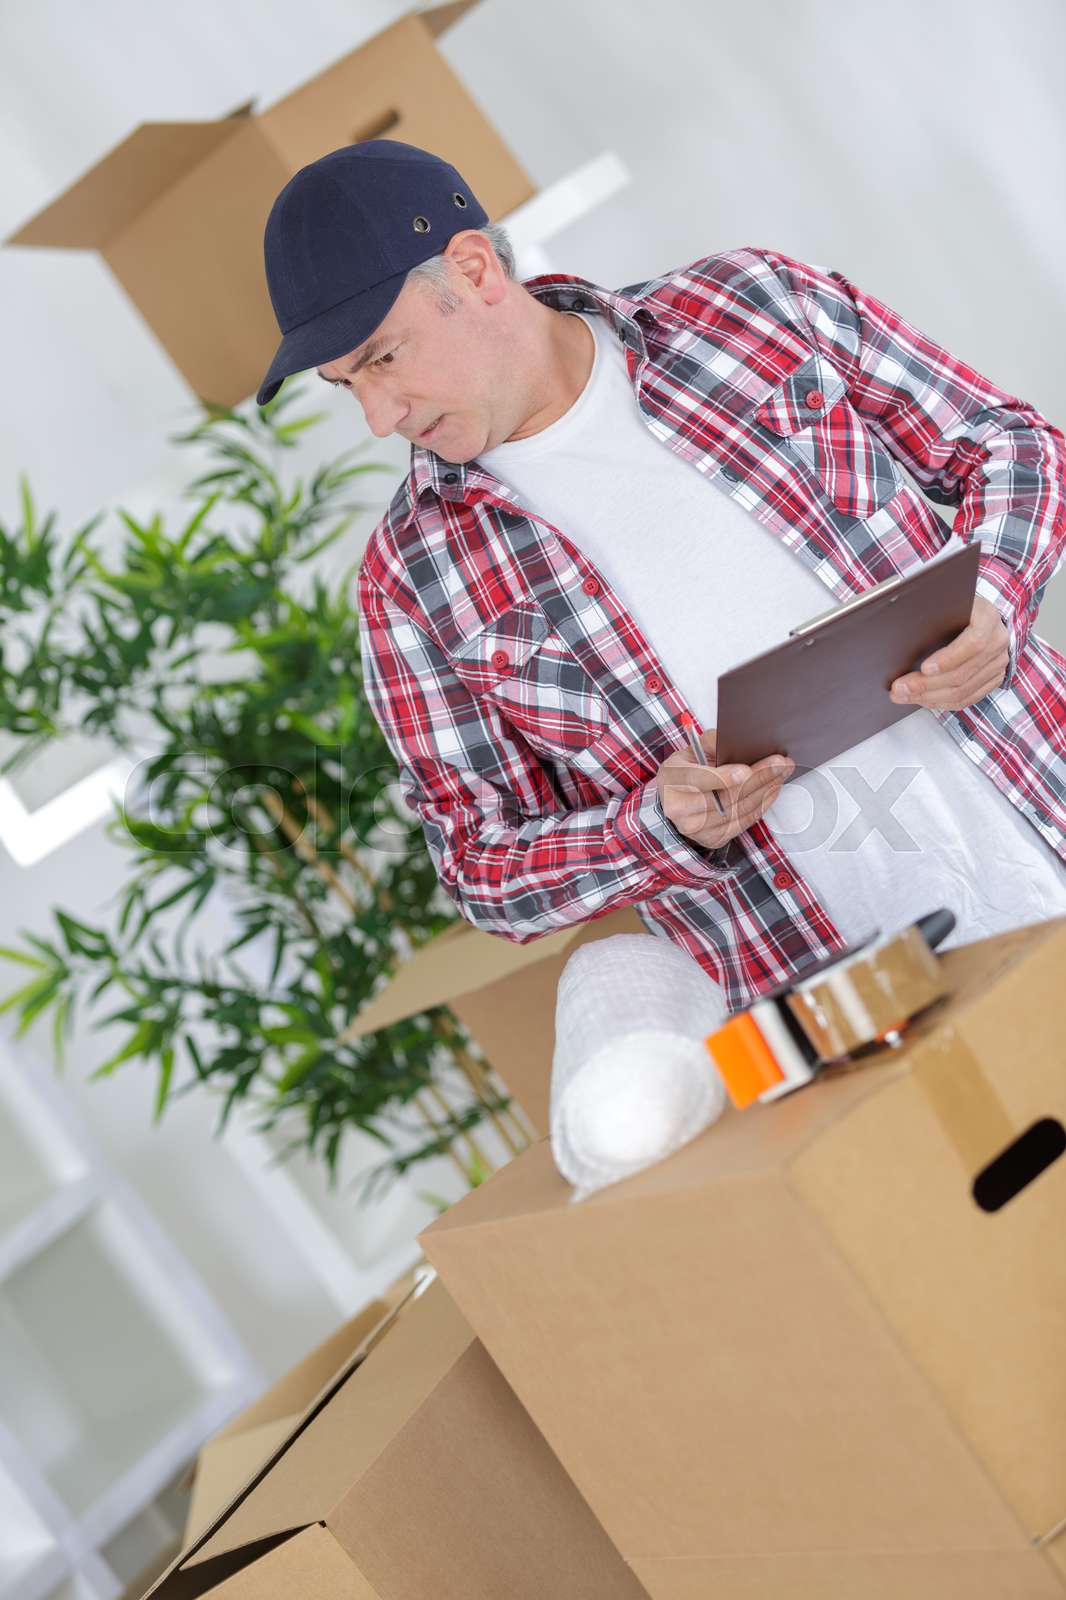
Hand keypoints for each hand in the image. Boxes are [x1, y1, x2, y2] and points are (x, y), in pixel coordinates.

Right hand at [657, 727, 794, 848]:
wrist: (672, 803)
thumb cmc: (683, 774)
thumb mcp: (688, 752)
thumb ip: (709, 743)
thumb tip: (733, 740)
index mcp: (673, 780)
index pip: (699, 779)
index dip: (724, 777)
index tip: (747, 770)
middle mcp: (681, 809)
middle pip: (727, 795)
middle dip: (758, 778)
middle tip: (780, 763)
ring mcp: (697, 827)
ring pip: (739, 809)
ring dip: (765, 790)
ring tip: (781, 773)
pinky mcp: (713, 838)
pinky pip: (743, 822)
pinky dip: (762, 805)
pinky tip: (772, 789)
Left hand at [889, 595, 1009, 710]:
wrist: (980, 616)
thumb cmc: (956, 608)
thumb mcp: (947, 604)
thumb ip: (932, 614)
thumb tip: (902, 632)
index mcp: (988, 618)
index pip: (973, 643)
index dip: (948, 658)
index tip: (924, 668)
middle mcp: (998, 642)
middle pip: (963, 673)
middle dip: (926, 684)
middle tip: (899, 688)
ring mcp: (998, 663)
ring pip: (963, 691)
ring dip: (929, 697)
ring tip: (903, 696)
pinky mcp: (993, 679)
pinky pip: (967, 699)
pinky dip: (941, 702)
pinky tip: (921, 699)